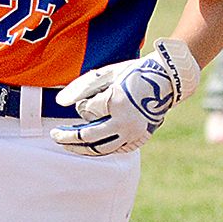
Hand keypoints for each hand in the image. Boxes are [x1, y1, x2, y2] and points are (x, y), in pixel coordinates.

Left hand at [51, 39, 200, 156]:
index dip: (81, 105)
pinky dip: (100, 148)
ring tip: (67, 144)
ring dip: (82, 148)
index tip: (85, 99)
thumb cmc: (134, 73)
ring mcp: (134, 133)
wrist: (168, 80)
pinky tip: (89, 144)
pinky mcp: (140, 139)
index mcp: (116, 102)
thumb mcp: (107, 74)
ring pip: (101, 148)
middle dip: (69, 138)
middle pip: (89, 137)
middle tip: (54, 135)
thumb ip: (82, 87)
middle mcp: (125, 122)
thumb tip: (59, 102)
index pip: (86, 111)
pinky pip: (115, 149)